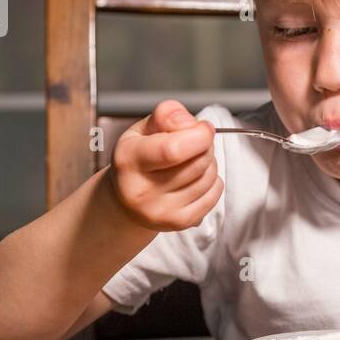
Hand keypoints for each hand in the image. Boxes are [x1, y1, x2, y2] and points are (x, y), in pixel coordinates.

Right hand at [107, 100, 223, 231]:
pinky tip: (195, 178)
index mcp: (129, 160)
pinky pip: (214, 195)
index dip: (199, 135)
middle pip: (197, 162)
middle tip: (194, 142)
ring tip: (191, 161)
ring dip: (209, 163)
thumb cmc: (137, 159)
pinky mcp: (178, 222)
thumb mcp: (142, 129)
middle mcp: (141, 190)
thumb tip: (191, 123)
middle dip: (205, 146)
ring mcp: (160, 210)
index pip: (174, 149)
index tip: (203, 128)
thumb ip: (166, 116)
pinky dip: (213, 182)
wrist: (125, 200)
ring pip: (208, 178)